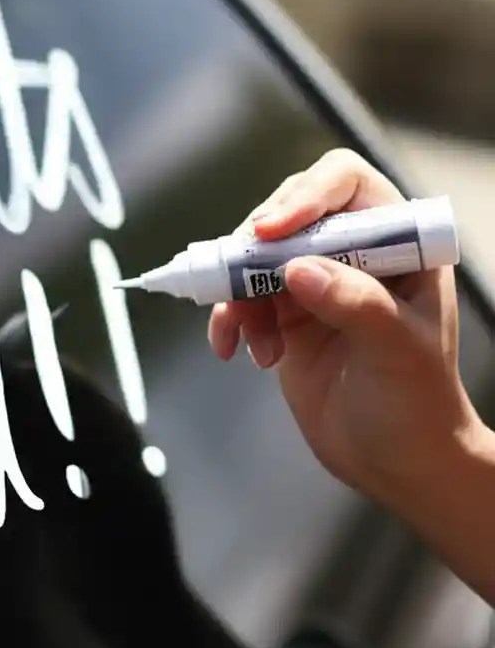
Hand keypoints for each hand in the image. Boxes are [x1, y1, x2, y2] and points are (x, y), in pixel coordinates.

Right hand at [205, 149, 481, 497]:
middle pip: (289, 213)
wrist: (396, 462)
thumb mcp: (396, 351)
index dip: (306, 196)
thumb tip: (298, 269)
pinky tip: (237, 352)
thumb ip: (354, 304)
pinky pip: (240, 299)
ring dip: (238, 292)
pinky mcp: (285, 317)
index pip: (347, 186)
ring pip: (255, 257)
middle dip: (257, 247)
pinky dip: (230, 321)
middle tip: (238, 277)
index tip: (270, 230)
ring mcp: (316, 284)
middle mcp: (355, 254)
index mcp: (399, 245)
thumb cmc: (418, 405)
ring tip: (248, 337)